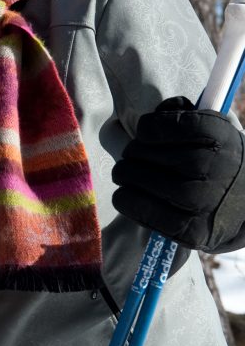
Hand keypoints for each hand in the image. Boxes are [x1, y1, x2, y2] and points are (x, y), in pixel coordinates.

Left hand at [114, 96, 244, 251]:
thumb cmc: (218, 161)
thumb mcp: (211, 130)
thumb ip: (182, 115)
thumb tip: (152, 118)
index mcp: (219, 136)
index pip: (165, 124)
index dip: (148, 127)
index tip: (146, 133)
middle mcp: (214, 168)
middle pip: (141, 152)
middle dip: (131, 153)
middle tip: (132, 158)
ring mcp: (203, 201)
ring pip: (137, 179)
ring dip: (125, 175)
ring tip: (128, 175)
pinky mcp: (192, 231)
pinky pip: (140, 209)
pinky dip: (126, 200)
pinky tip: (129, 194)